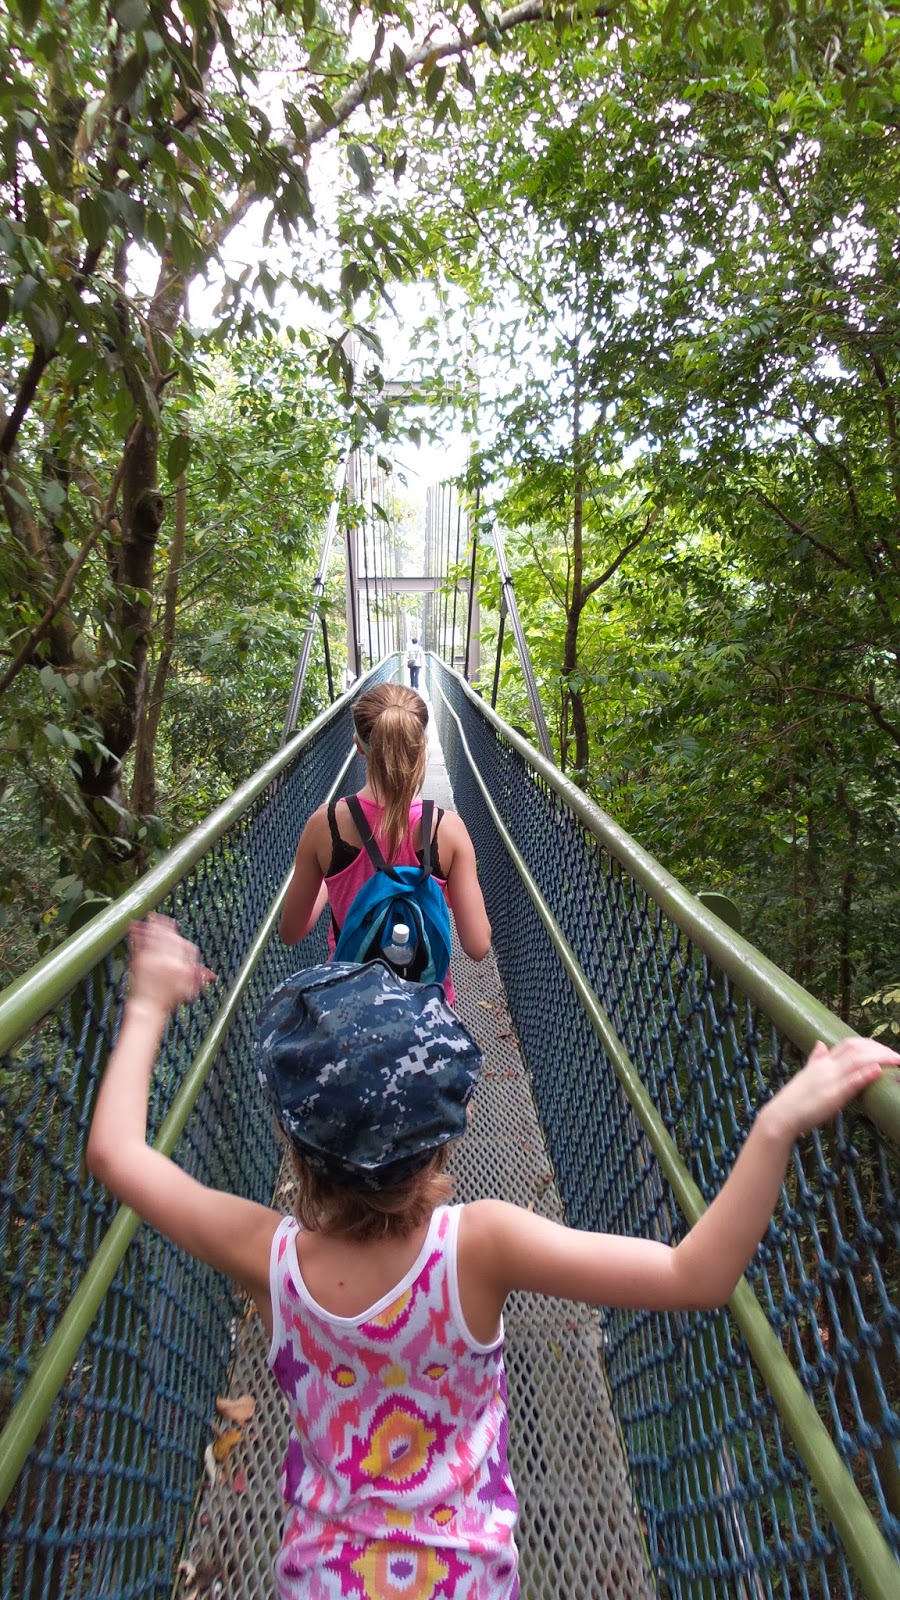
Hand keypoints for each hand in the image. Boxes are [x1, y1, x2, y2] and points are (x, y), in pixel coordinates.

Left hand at [128, 915, 214, 1013]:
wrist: (148, 1008)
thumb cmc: (168, 1000)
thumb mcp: (187, 989)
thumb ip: (197, 977)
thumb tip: (212, 975)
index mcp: (181, 967)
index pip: (185, 947)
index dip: (181, 940)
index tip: (175, 930)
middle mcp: (169, 961)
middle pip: (170, 937)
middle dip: (166, 926)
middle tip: (162, 917)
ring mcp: (153, 960)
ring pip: (155, 937)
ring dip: (153, 925)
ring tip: (150, 916)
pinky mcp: (140, 962)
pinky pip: (139, 944)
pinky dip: (137, 933)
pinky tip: (134, 925)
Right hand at [764, 1036, 898, 1140]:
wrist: (781, 1115)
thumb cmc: (795, 1100)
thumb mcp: (806, 1075)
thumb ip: (816, 1059)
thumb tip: (820, 1044)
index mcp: (822, 1062)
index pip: (848, 1044)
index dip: (869, 1044)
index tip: (883, 1049)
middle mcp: (827, 1067)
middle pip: (857, 1049)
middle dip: (880, 1050)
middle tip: (897, 1057)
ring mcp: (829, 1080)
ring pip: (857, 1061)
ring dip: (880, 1058)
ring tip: (896, 1061)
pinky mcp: (832, 1096)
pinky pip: (850, 1082)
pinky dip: (865, 1075)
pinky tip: (878, 1071)